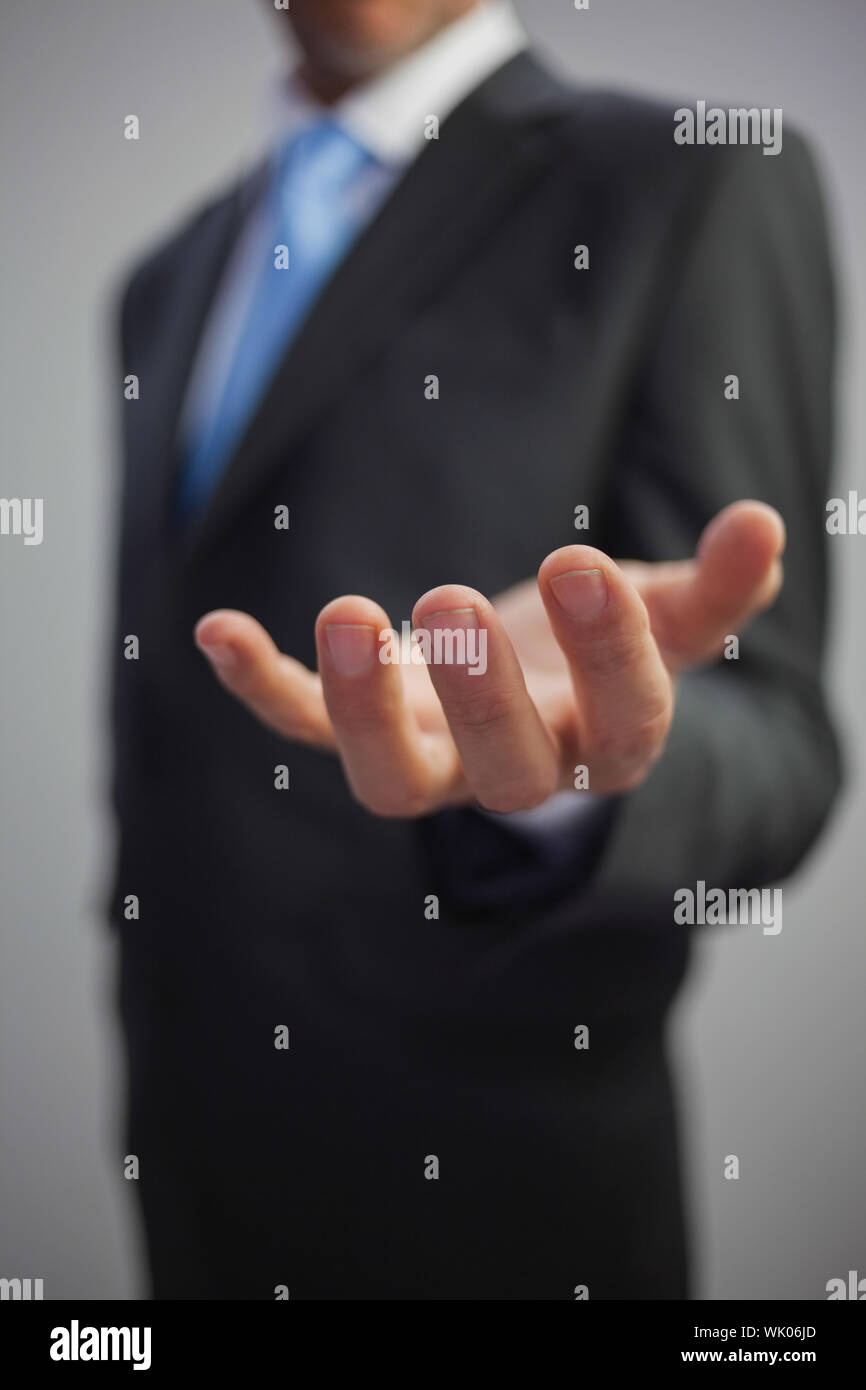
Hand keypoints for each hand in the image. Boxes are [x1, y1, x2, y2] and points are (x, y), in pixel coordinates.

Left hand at [194, 500, 783, 815]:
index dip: (606, 653)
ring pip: (394, 780)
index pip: (623, 720)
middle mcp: (519, 772)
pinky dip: (263, 688)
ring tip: (347, 613)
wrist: (529, 690)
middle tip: (453, 601)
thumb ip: (713, 587)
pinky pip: (306, 731)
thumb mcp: (663, 616)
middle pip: (507, 769)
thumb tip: (764, 526)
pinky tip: (213, 629)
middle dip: (481, 691)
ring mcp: (435, 762)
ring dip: (363, 708)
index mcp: (607, 742)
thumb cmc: (597, 650)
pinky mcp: (368, 734)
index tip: (581, 565)